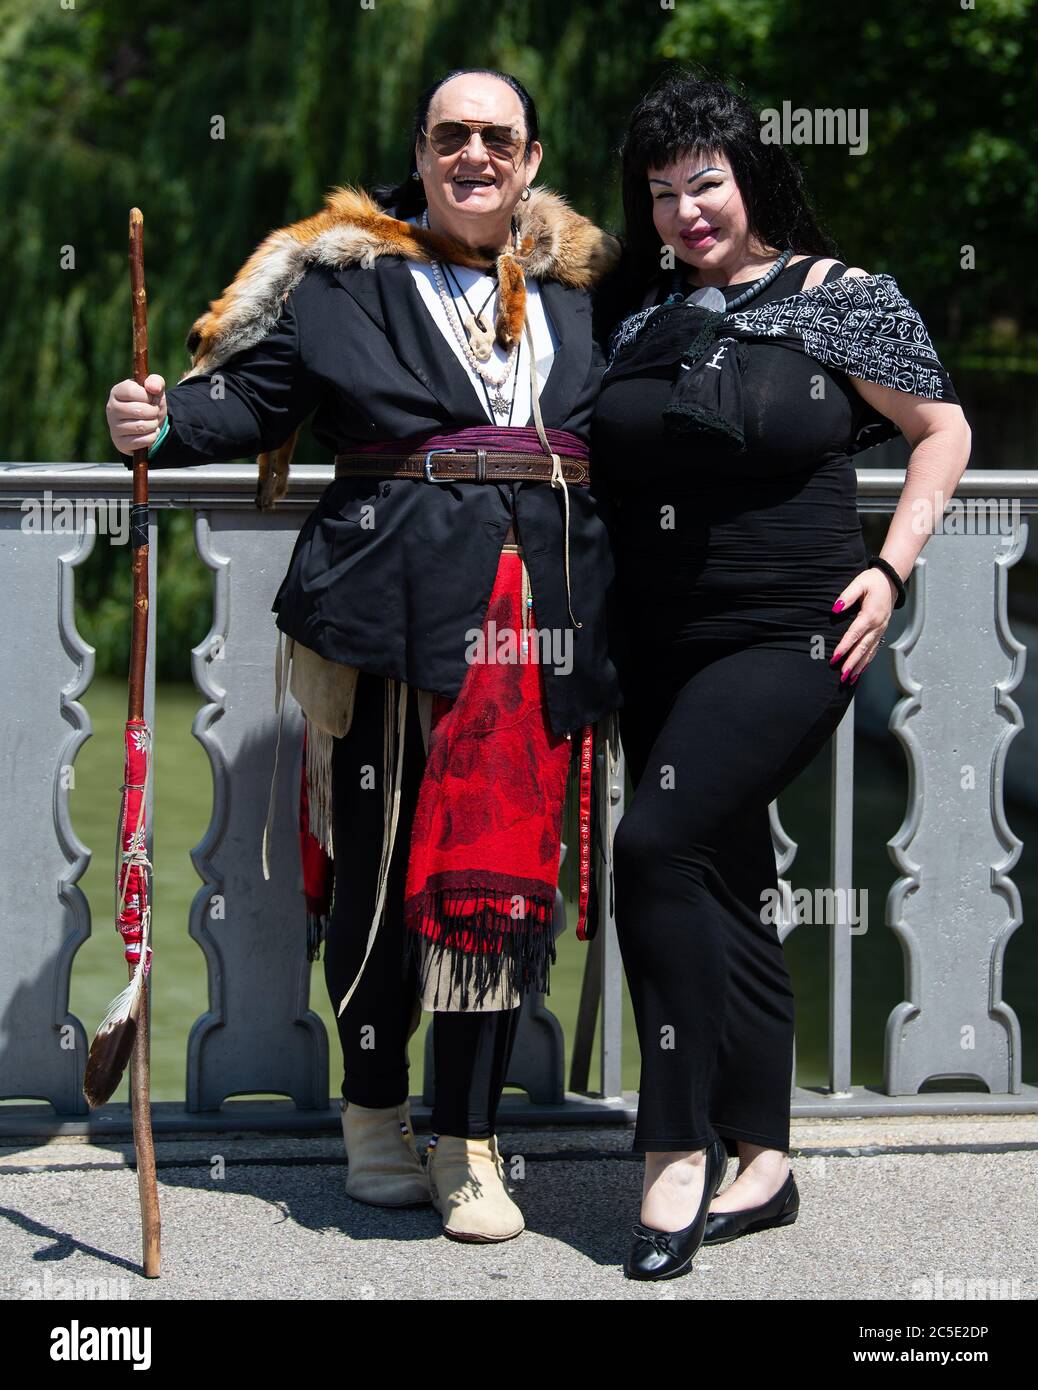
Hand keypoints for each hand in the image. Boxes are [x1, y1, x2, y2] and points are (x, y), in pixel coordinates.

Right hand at [106, 373, 165, 456]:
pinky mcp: (120, 442)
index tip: (151, 398)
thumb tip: (153, 388)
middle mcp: (111, 408)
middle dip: (154, 412)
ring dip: (154, 425)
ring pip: (141, 427)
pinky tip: (150, 432)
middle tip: (154, 412)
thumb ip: (156, 382)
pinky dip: (152, 437)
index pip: (132, 391)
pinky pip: (142, 441)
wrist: (149, 424)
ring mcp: (114, 426)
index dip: (148, 396)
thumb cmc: (149, 403)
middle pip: (139, 411)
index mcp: (117, 391)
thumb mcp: (155, 390)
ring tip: (152, 422)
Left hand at [829, 568, 894, 683]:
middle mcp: (877, 625)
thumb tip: (835, 609)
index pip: (855, 634)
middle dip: (852, 663)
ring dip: (859, 666)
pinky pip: (874, 649)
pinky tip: (860, 670)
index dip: (844, 647)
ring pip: (870, 652)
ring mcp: (881, 629)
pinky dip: (867, 661)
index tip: (835, 657)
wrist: (890, 580)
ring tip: (849, 679)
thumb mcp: (859, 584)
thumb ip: (846, 596)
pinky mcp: (881, 631)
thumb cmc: (873, 581)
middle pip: (863, 647)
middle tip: (842, 676)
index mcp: (870, 615)